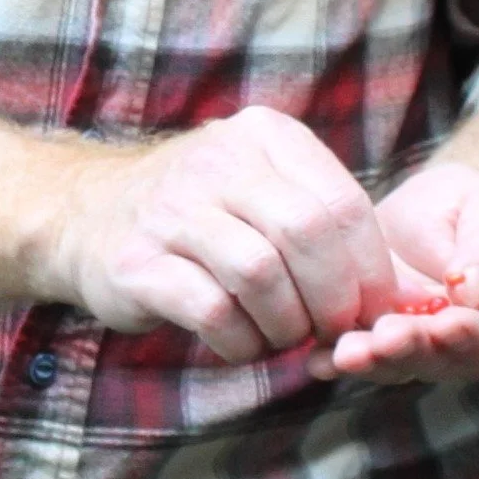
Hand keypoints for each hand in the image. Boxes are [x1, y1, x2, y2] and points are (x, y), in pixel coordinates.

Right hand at [50, 106, 399, 362]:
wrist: (89, 214)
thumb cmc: (205, 212)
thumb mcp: (264, 186)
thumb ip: (321, 221)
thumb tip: (390, 294)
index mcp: (266, 135)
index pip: (343, 202)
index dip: (370, 267)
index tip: (376, 309)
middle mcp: (220, 161)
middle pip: (308, 234)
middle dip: (334, 297)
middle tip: (334, 330)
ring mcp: (172, 209)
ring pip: (261, 274)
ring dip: (286, 323)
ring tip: (284, 336)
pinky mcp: (137, 263)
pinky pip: (211, 311)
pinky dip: (240, 341)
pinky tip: (242, 343)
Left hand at [310, 161, 478, 385]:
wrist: (430, 213)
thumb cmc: (473, 207)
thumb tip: (469, 292)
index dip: (476, 336)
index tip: (447, 323)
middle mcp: (469, 348)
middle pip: (447, 362)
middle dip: (413, 351)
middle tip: (384, 338)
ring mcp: (422, 353)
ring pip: (401, 367)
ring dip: (373, 361)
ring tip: (345, 351)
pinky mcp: (379, 346)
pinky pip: (363, 357)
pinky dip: (338, 359)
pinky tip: (317, 357)